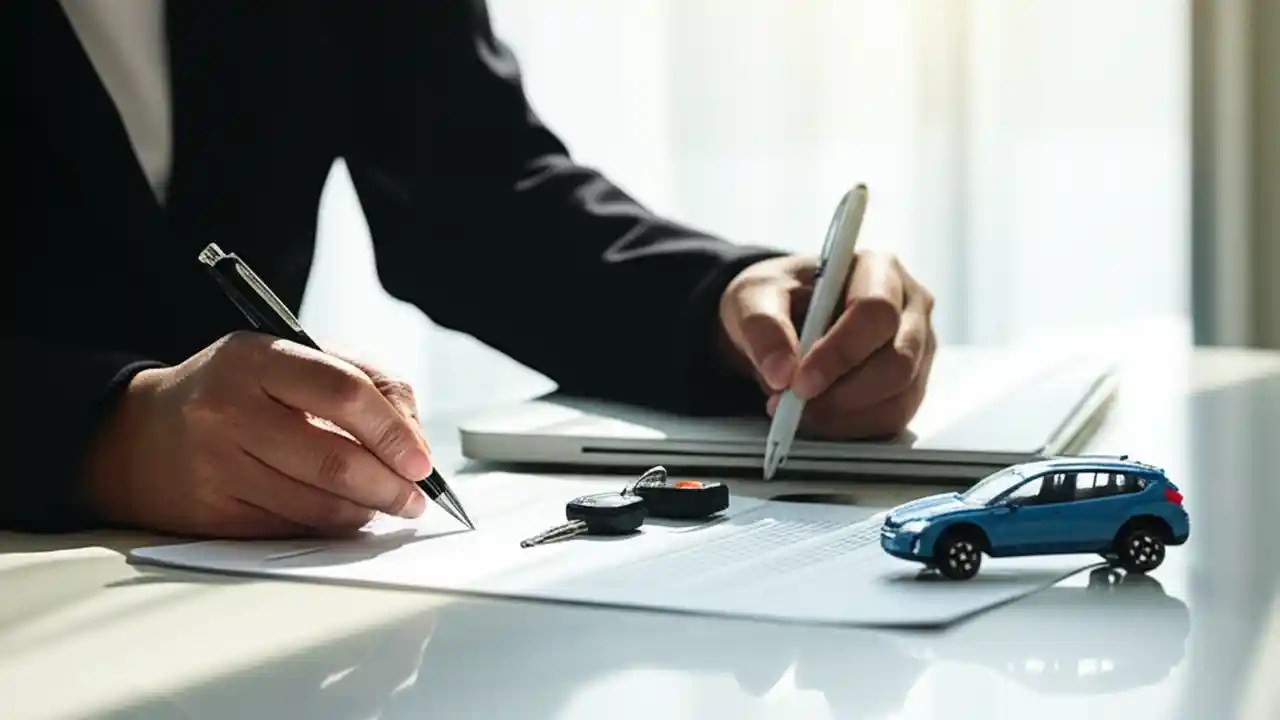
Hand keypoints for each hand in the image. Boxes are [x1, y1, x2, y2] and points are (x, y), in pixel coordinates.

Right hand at [83, 332, 433, 536]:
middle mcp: (229, 409)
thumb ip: (367, 383)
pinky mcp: (210, 513)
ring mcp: (215, 464)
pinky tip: (342, 516)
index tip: (422, 459)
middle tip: (415, 496)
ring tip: (387, 505)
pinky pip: (291, 530)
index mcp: (257, 357)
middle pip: (334, 460)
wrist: (142, 435)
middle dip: (390, 485)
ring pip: (317, 504)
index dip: (393, 431)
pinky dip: (330, 528)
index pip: (343, 392)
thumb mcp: (294, 359)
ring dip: (366, 511)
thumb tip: (416, 440)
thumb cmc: (237, 393)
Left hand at [718, 252, 935, 438]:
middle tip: (794, 406)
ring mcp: (917, 349)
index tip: (800, 382)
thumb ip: (763, 326)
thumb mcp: (754, 297)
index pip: (876, 311)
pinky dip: (852, 427)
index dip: (841, 352)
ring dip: (845, 415)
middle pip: (897, 360)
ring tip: (799, 413)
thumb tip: (781, 373)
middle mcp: (909, 307)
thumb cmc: (778, 297)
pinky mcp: (911, 384)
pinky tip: (820, 420)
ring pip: (899, 396)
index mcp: (878, 270)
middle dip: (843, 393)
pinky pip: (893, 418)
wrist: (784, 317)